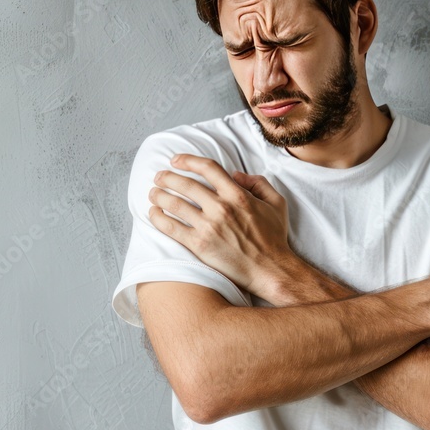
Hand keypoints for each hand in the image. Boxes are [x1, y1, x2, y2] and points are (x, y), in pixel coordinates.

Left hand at [147, 153, 294, 299]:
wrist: (270, 269)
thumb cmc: (274, 237)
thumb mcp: (277, 203)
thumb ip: (259, 183)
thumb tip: (236, 174)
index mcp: (238, 195)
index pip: (208, 168)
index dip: (188, 160)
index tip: (176, 160)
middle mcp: (221, 208)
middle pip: (186, 184)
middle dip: (167, 177)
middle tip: (159, 177)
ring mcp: (208, 227)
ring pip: (175, 204)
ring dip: (159, 195)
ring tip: (153, 193)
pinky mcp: (199, 245)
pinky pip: (171, 228)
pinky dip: (158, 218)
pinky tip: (153, 213)